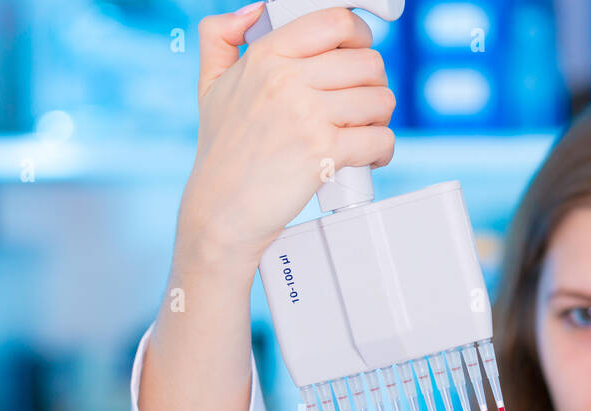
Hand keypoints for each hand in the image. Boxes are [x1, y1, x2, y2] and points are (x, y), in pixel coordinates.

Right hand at [177, 4, 396, 271]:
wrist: (221, 210)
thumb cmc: (222, 152)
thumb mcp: (209, 86)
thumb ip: (220, 38)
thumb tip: (253, 10)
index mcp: (266, 56)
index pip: (336, 22)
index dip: (360, 37)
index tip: (359, 54)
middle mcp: (287, 79)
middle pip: (369, 63)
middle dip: (373, 86)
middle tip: (361, 105)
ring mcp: (306, 115)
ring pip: (380, 100)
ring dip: (380, 119)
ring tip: (363, 132)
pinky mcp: (324, 152)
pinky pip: (380, 138)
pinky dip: (382, 150)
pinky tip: (367, 157)